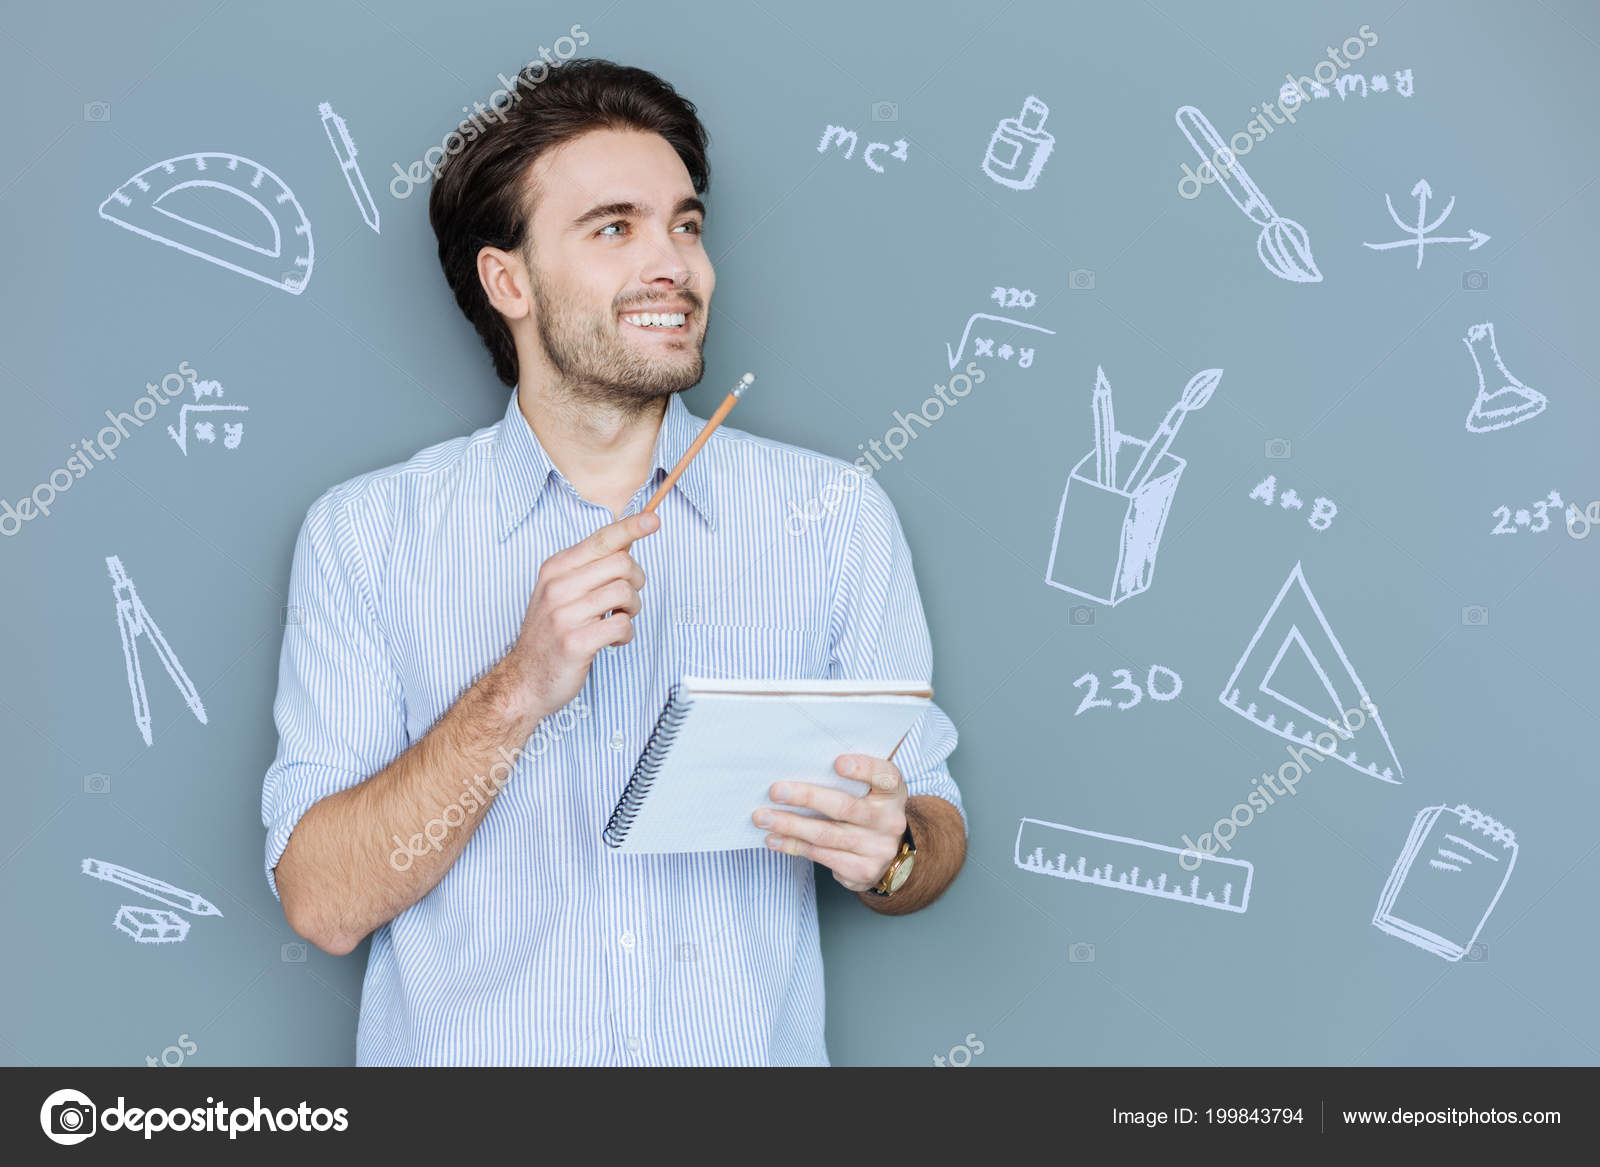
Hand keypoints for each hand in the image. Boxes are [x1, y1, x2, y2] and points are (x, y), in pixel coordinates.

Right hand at [502, 510, 656, 723]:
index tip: (653, 519)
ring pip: (625, 593)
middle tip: (626, 600)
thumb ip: (588, 569)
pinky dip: (626, 634)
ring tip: (618, 620)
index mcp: (555, 569)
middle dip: (636, 581)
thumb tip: (626, 542)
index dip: (630, 528)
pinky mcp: (576, 642)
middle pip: (622, 564)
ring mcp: (564, 614)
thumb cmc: (550, 634)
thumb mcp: (560, 592)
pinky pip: (622, 624)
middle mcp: (557, 587)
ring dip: (632, 609)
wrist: (524, 680)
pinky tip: (613, 640)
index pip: (601, 539)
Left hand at [753, 754, 906, 892]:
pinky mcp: (862, 870)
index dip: (863, 769)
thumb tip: (799, 765)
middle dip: (806, 797)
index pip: (885, 777)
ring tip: (762, 817)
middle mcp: (890, 821)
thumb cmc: (867, 810)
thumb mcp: (870, 791)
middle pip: (844, 807)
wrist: (888, 854)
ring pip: (825, 834)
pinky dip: (793, 845)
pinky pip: (820, 855)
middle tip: (775, 791)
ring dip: (789, 825)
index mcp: (893, 793)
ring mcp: (877, 849)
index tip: (837, 762)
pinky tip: (774, 838)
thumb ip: (849, 779)